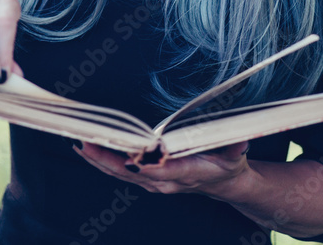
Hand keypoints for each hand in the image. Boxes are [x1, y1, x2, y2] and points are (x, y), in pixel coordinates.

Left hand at [74, 141, 251, 197]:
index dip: (144, 165)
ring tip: (79, 142)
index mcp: (186, 173)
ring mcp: (153, 183)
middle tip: (87, 142)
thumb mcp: (236, 155)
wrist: (224, 184)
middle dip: (107, 159)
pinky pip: (120, 172)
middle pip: (131, 173)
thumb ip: (235, 147)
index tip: (128, 157)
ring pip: (120, 173)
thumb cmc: (228, 165)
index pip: (161, 170)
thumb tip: (242, 138)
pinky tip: (87, 149)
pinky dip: (102, 161)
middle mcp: (165, 181)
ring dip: (99, 159)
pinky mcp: (147, 180)